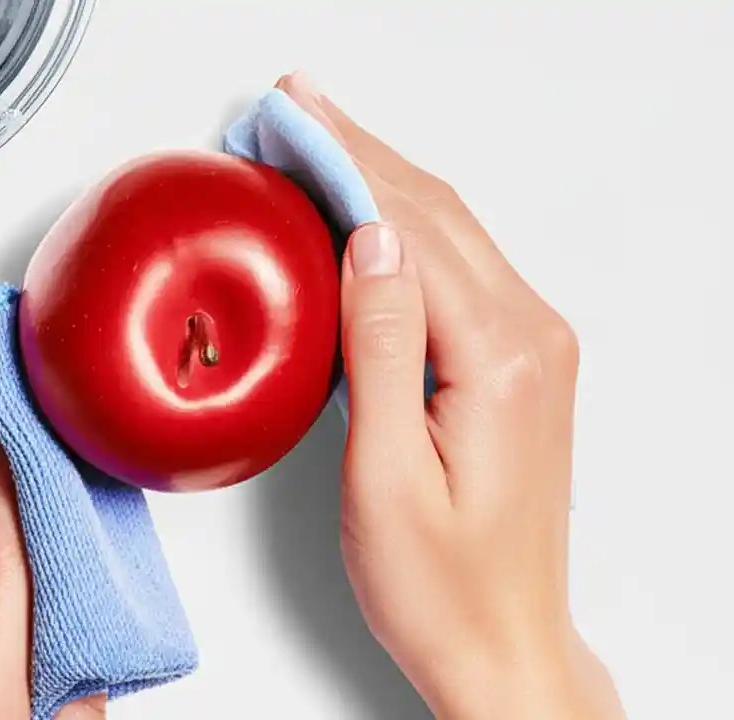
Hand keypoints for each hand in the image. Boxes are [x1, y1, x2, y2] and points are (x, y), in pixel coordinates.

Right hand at [276, 73, 624, 718]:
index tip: (288, 120)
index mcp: (501, 360)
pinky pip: (452, 266)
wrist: (501, 641)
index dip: (342, 164)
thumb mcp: (385, 475)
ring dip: (377, 177)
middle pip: (434, 210)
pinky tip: (360, 212)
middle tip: (289, 107)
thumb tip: (367, 243)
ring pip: (446, 229)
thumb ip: (379, 350)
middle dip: (356, 150)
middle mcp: (530, 339)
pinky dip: (399, 224)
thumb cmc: (441, 584)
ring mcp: (528, 347)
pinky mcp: (512, 362)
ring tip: (314, 139)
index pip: (410, 228)